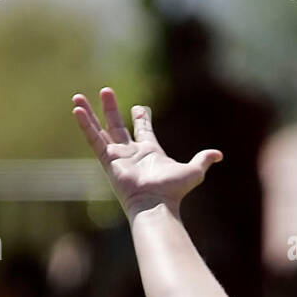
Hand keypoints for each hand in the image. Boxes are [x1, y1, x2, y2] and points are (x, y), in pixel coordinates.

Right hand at [71, 86, 222, 218]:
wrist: (156, 204)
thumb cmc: (173, 191)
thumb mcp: (193, 172)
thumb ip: (203, 160)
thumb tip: (219, 154)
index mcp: (150, 151)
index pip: (143, 130)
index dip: (142, 117)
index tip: (139, 108)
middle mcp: (132, 153)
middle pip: (119, 126)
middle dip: (113, 109)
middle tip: (106, 92)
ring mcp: (118, 157)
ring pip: (101, 130)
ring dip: (91, 114)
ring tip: (78, 98)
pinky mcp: (108, 161)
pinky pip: (94, 140)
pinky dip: (85, 125)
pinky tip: (76, 110)